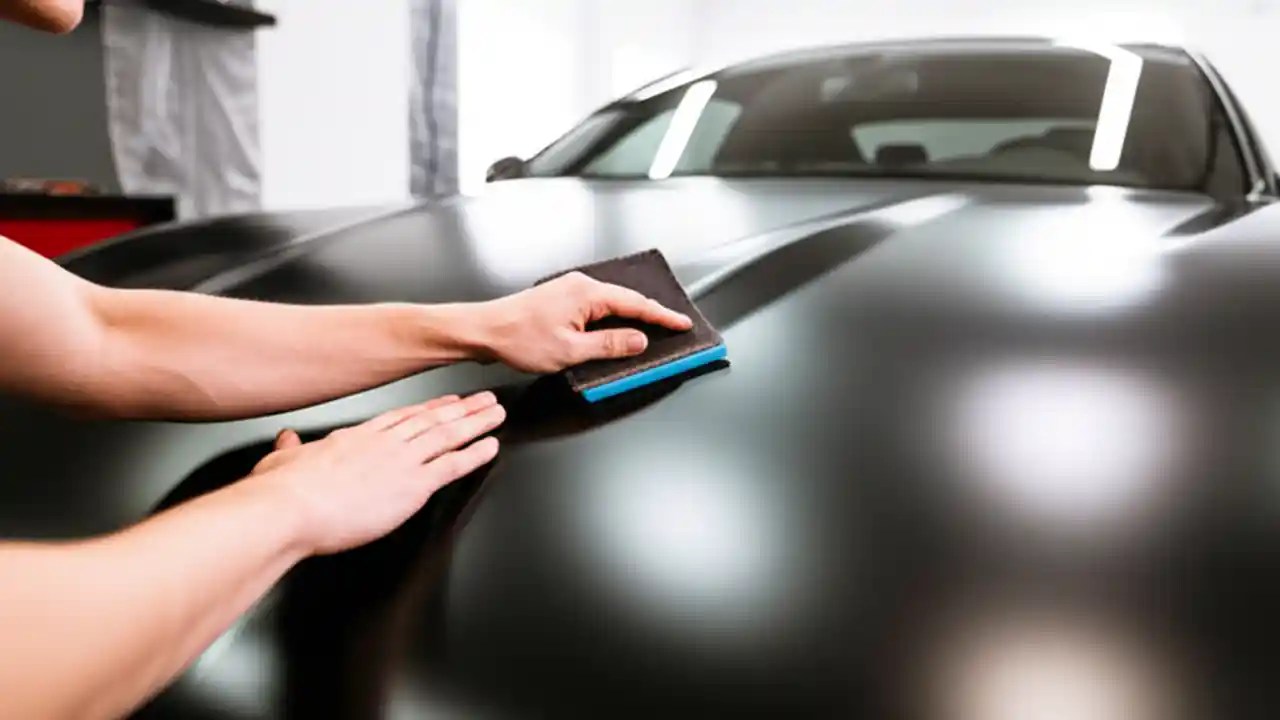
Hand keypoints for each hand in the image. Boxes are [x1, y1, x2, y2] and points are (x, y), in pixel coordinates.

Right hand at [247, 392, 504, 555]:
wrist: (291, 508)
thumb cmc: (283, 491)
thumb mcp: (281, 461)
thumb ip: (289, 450)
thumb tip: (285, 439)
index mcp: (356, 438)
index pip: (401, 418)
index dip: (427, 409)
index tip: (445, 402)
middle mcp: (384, 443)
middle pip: (431, 420)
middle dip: (461, 409)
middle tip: (484, 399)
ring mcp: (401, 461)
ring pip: (448, 435)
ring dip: (476, 423)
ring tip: (496, 413)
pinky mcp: (413, 485)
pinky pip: (453, 465)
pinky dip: (475, 454)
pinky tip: (492, 446)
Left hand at [475, 272, 693, 373]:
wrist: (484, 331)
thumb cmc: (519, 339)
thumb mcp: (571, 350)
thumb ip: (609, 345)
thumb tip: (639, 341)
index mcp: (587, 293)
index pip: (637, 303)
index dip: (663, 316)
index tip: (683, 323)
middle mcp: (581, 285)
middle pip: (627, 299)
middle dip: (653, 313)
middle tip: (675, 326)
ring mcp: (570, 290)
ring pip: (613, 302)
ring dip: (633, 315)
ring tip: (653, 328)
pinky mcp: (562, 299)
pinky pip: (598, 306)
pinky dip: (614, 316)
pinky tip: (618, 328)